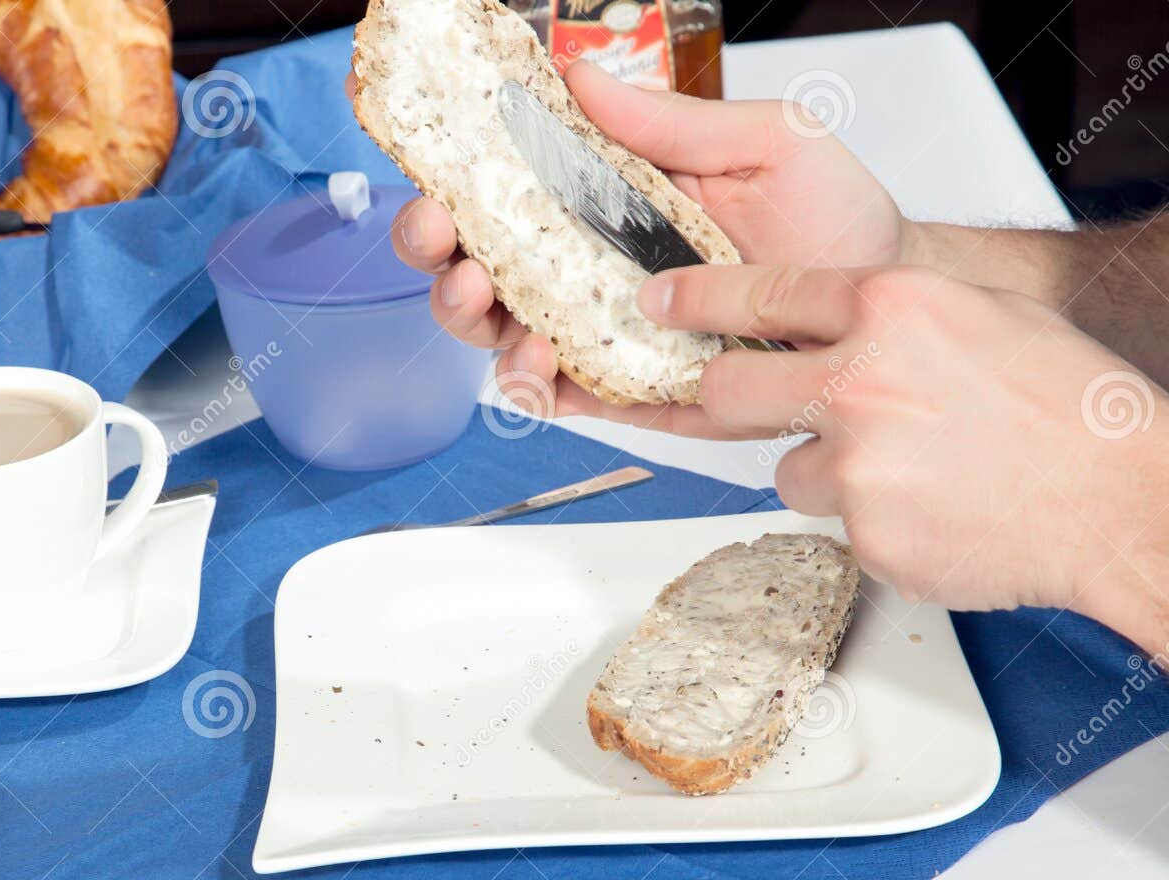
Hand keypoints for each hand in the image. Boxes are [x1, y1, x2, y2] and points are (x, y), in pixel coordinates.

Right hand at [385, 60, 916, 430]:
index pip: (505, 174)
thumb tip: (581, 77)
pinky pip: (558, 394)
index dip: (446, 158)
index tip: (410, 140)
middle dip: (434, 244)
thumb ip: (669, 120)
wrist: (876, 306)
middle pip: (477, 256)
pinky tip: (539, 365)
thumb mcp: (761, 141)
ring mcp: (601, 326)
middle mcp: (589, 260)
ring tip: (485, 299)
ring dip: (473, 314)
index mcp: (605, 192)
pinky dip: (531, 385)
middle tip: (439, 230)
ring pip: (501, 328)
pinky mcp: (626, 389)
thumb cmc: (829, 220)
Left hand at [638, 260, 1168, 648]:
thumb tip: (826, 320)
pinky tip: (934, 508)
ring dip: (832, 471)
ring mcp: (857, 461)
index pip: (761, 291)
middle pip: (728, 387)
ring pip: (788, 467)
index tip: (657, 300)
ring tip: (916, 470)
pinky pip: (836, 522)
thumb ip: (892, 316)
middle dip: (729, 396)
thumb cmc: (1072, 412)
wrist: (1122, 502)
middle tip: (762, 404)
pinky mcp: (862, 531)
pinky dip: (873, 520)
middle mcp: (862, 378)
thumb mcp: (982, 319)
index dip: (696, 297)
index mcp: (893, 307)